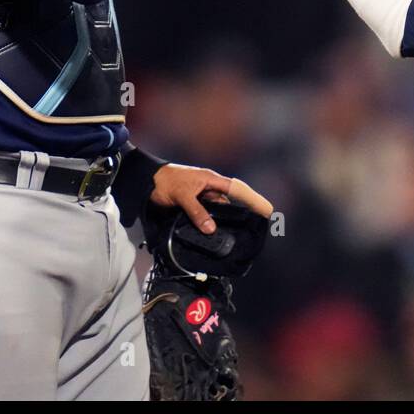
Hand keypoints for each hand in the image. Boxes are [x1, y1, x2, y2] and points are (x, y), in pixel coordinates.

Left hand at [149, 163, 275, 232]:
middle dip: (246, 211)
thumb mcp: (182, 196)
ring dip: (227, 220)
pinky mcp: (193, 205)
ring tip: (240, 232)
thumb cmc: (165, 181)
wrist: (145, 180)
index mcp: (211, 180)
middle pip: (232, 201)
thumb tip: (211, 229)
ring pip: (219, 210)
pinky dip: (213, 223)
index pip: (238, 189)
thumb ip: (197, 212)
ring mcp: (201, 196)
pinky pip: (208, 215)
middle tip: (260, 224)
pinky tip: (216, 233)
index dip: (254, 199)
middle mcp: (210, 188)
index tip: (268, 210)